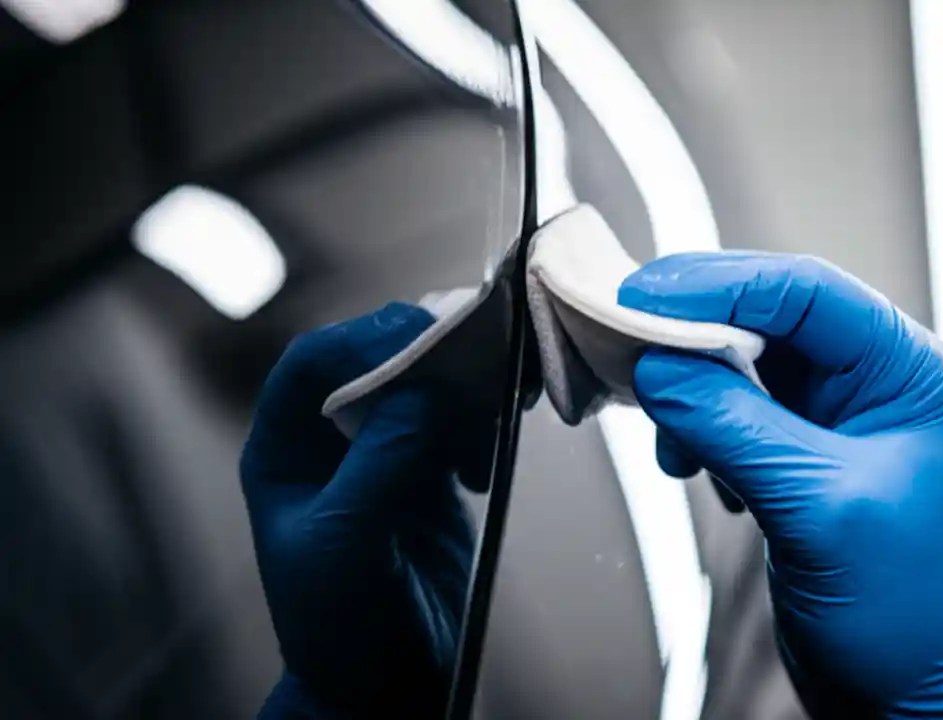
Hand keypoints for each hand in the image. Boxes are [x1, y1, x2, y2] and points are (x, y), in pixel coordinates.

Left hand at [240, 303, 473, 716]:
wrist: (382, 688)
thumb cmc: (340, 626)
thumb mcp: (348, 541)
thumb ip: (380, 461)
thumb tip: (423, 390)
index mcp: (283, 451)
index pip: (311, 364)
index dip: (360, 339)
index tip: (417, 339)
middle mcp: (328, 443)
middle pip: (373, 361)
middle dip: (422, 353)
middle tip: (472, 357)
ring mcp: (381, 456)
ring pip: (421, 386)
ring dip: (460, 386)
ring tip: (491, 405)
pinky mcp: (428, 476)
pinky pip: (454, 423)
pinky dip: (478, 423)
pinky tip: (483, 458)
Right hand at [620, 252, 942, 718]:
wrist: (915, 693)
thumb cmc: (908, 613)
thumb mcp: (816, 509)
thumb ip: (733, 428)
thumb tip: (659, 368)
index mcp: (911, 373)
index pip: (807, 292)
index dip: (720, 284)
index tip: (645, 294)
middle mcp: (879, 382)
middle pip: (771, 317)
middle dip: (695, 329)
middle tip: (628, 337)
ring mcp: (841, 418)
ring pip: (747, 362)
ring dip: (692, 383)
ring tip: (667, 429)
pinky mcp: (803, 454)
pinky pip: (737, 408)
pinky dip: (699, 424)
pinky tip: (693, 463)